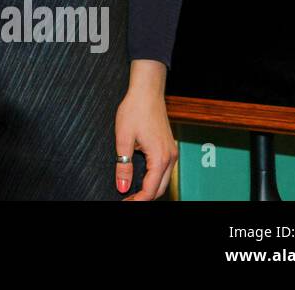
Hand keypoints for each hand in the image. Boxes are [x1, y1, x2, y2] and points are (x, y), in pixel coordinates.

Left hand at [115, 59, 178, 199]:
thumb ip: (123, 165)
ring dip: (150, 189)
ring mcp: (171, 152)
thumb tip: (123, 185)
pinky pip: (164, 170)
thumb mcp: (123, 138)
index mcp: (160, 157)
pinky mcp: (168, 148)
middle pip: (160, 188)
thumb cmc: (135, 110)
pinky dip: (154, 178)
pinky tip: (141, 177)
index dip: (138, 200)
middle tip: (127, 200)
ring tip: (131, 192)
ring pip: (163, 180)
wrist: (147, 92)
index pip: (150, 189)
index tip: (124, 202)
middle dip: (144, 197)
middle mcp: (169, 157)